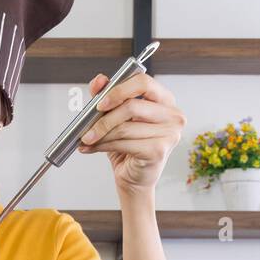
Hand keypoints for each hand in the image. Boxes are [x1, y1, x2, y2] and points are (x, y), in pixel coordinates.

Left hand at [77, 71, 184, 195]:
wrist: (135, 179)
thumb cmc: (129, 146)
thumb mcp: (116, 116)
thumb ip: (107, 95)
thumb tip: (99, 81)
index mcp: (165, 99)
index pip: (143, 82)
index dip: (118, 90)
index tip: (99, 103)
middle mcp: (173, 115)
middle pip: (132, 106)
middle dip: (104, 118)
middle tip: (86, 126)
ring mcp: (169, 133)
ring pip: (125, 127)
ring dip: (100, 134)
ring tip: (87, 139)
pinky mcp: (159, 151)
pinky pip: (124, 143)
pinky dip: (104, 146)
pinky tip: (93, 148)